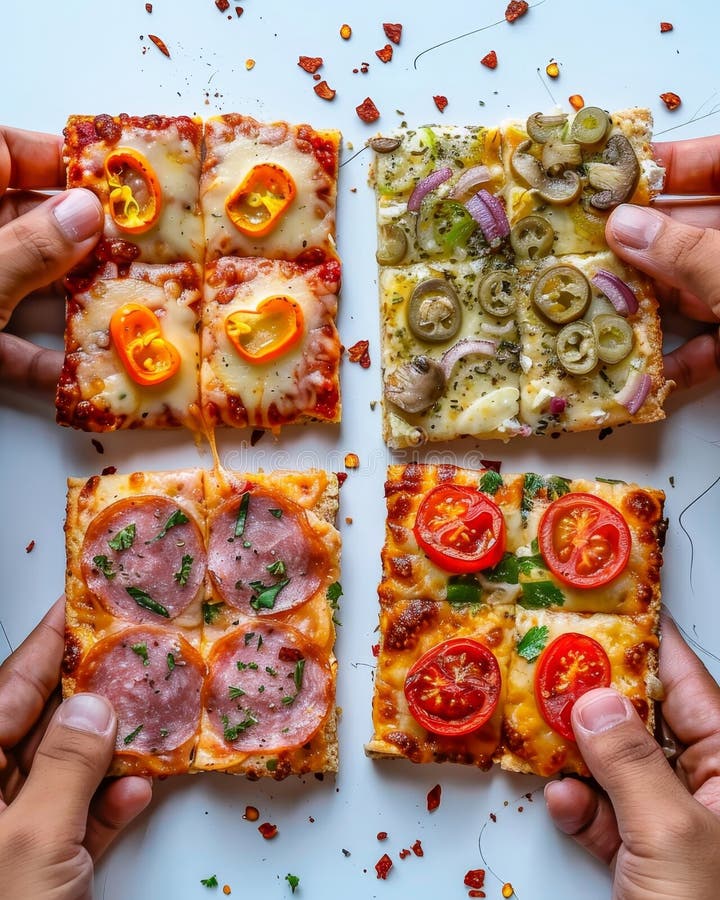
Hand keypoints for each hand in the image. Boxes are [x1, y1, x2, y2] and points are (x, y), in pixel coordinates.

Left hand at [0, 126, 101, 387]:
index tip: (114, 182)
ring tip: (118, 317)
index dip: (57, 160)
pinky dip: (26, 357)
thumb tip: (86, 211)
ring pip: (14, 282)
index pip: (1, 151)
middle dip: (78, 244)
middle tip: (134, 256)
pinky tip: (65, 377)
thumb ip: (25, 246)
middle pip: (19, 221)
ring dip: (64, 306)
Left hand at [0, 599, 151, 898]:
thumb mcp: (29, 844)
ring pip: (64, 771)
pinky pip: (75, 819)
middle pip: (40, 724)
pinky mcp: (38, 867)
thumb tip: (94, 706)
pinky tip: (135, 788)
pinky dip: (107, 804)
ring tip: (151, 714)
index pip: (7, 690)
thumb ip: (65, 767)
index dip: (46, 644)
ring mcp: (10, 832)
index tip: (81, 602)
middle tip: (136, 654)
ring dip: (110, 749)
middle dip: (91, 692)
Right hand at [545, 616, 719, 899]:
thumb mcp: (672, 836)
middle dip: (593, 696)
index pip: (688, 685)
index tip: (604, 605)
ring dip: (576, 751)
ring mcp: (672, 823)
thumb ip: (629, 761)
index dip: (646, 642)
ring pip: (615, 763)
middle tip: (549, 661)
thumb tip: (591, 700)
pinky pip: (604, 812)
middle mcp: (705, 789)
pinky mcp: (642, 857)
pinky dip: (579, 805)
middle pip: (643, 719)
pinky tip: (562, 800)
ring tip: (541, 725)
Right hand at [606, 135, 719, 389]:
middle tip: (588, 252)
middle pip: (699, 229)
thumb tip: (624, 226)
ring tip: (602, 311)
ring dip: (654, 305)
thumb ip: (686, 250)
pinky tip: (657, 369)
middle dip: (643, 247)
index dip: (668, 164)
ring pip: (702, 286)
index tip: (615, 176)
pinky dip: (691, 354)